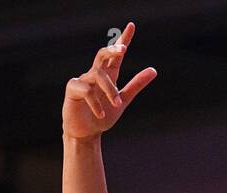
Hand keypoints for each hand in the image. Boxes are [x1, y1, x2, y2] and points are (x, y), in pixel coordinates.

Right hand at [62, 22, 156, 140]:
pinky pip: (86, 90)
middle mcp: (95, 74)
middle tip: (123, 49)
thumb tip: (153, 70)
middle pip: (102, 55)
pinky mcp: (73, 89)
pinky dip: (96, 102)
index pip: (116, 55)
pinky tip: (100, 113)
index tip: (131, 26)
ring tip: (116, 105)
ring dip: (110, 90)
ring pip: (98, 75)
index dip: (123, 40)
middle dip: (112, 50)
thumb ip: (136, 85)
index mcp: (108, 76)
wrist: (87, 132)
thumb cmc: (104, 116)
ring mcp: (83, 80)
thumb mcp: (124, 100)